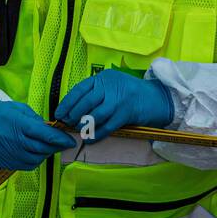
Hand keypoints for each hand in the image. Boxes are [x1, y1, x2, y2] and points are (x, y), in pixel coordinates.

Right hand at [0, 97, 75, 170]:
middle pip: (41, 148)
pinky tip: (35, 153)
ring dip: (45, 155)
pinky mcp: (4, 162)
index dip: (60, 139)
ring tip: (46, 147)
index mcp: (17, 123)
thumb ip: (36, 121)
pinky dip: (34, 161)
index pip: (44, 134)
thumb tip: (52, 131)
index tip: (70, 140)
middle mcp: (12, 140)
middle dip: (55, 147)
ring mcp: (8, 153)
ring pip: (35, 160)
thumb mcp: (19, 110)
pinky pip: (25, 166)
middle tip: (62, 144)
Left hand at [55, 69, 173, 141]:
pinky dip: (97, 134)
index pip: (80, 89)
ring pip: (95, 115)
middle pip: (86, 102)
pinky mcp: (126, 113)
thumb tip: (73, 109)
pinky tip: (90, 139)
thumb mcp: (112, 85)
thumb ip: (95, 93)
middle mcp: (110, 86)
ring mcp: (119, 100)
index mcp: (104, 78)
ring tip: (79, 130)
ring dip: (84, 125)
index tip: (59, 113)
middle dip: (74, 115)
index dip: (67, 103)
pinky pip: (108, 126)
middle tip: (68, 124)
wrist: (157, 98)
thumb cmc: (130, 93)